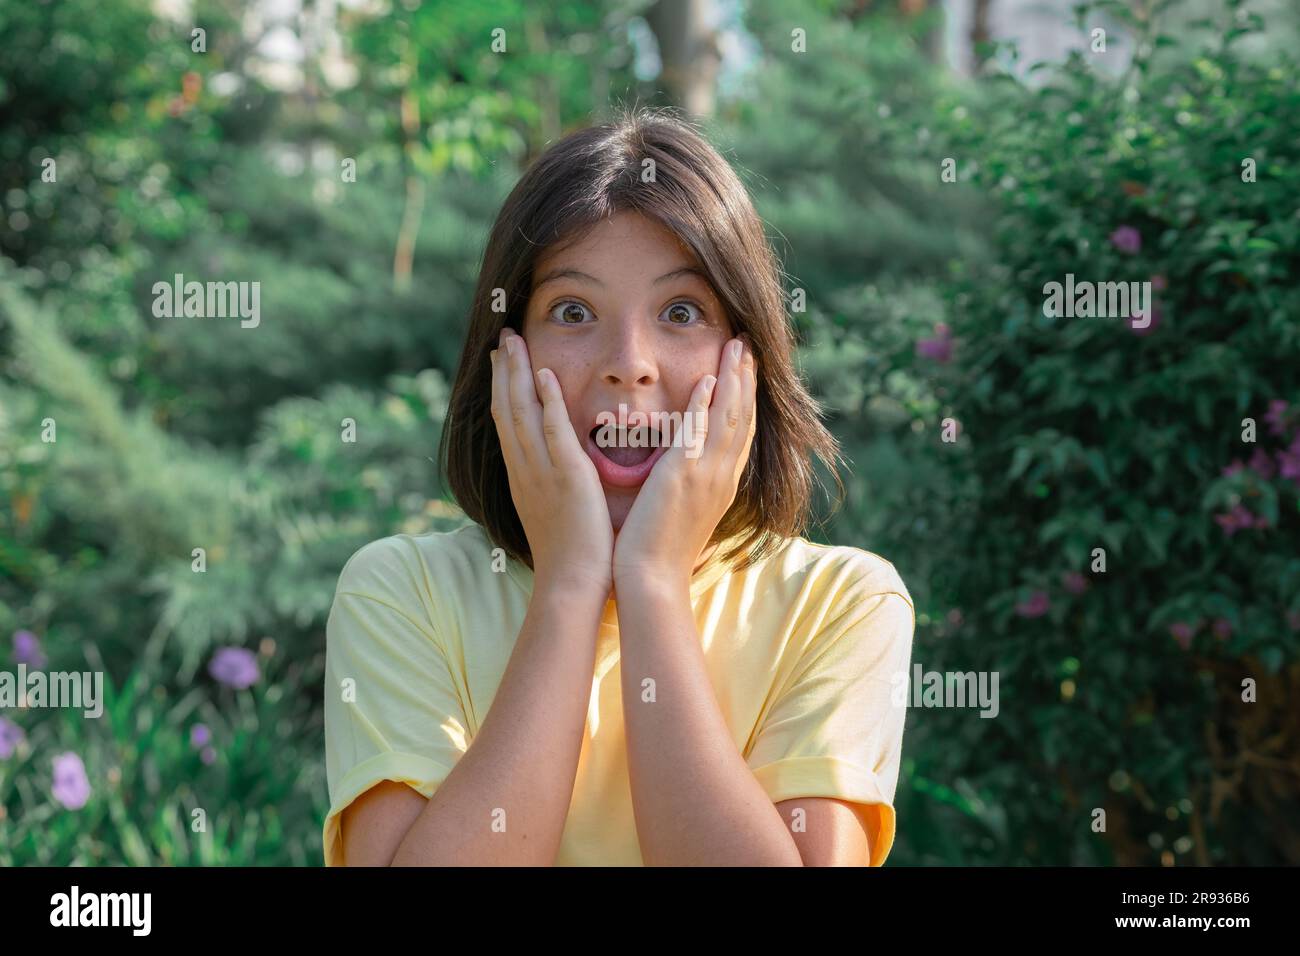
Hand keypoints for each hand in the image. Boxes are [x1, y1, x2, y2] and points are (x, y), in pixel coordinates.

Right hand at [491, 327, 613, 595]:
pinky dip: (546, 402)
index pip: (508, 425)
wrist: (572, 583)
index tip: (502, 363)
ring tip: (513, 342)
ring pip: (522, 413)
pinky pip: (552, 431)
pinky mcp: (566, 476)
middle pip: (506, 411)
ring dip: (518, 374)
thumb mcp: (556, 513)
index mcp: (523, 478)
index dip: (503, 391)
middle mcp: (525, 470)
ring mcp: (542, 471)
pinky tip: (544, 375)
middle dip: (504, 372)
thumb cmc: (572, 556)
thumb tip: (562, 473)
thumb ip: (555, 487)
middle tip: (503, 339)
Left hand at [612, 336, 756, 586]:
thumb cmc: (659, 551)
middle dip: (746, 379)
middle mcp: (721, 477)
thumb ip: (689, 484)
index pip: (741, 432)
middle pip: (743, 418)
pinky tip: (708, 381)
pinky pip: (699, 434)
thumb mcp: (683, 510)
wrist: (652, 579)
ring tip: (736, 348)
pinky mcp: (683, 478)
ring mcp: (706, 477)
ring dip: (733, 380)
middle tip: (747, 345)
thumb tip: (685, 469)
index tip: (745, 369)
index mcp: (722, 484)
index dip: (745, 398)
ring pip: (728, 418)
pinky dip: (705, 406)